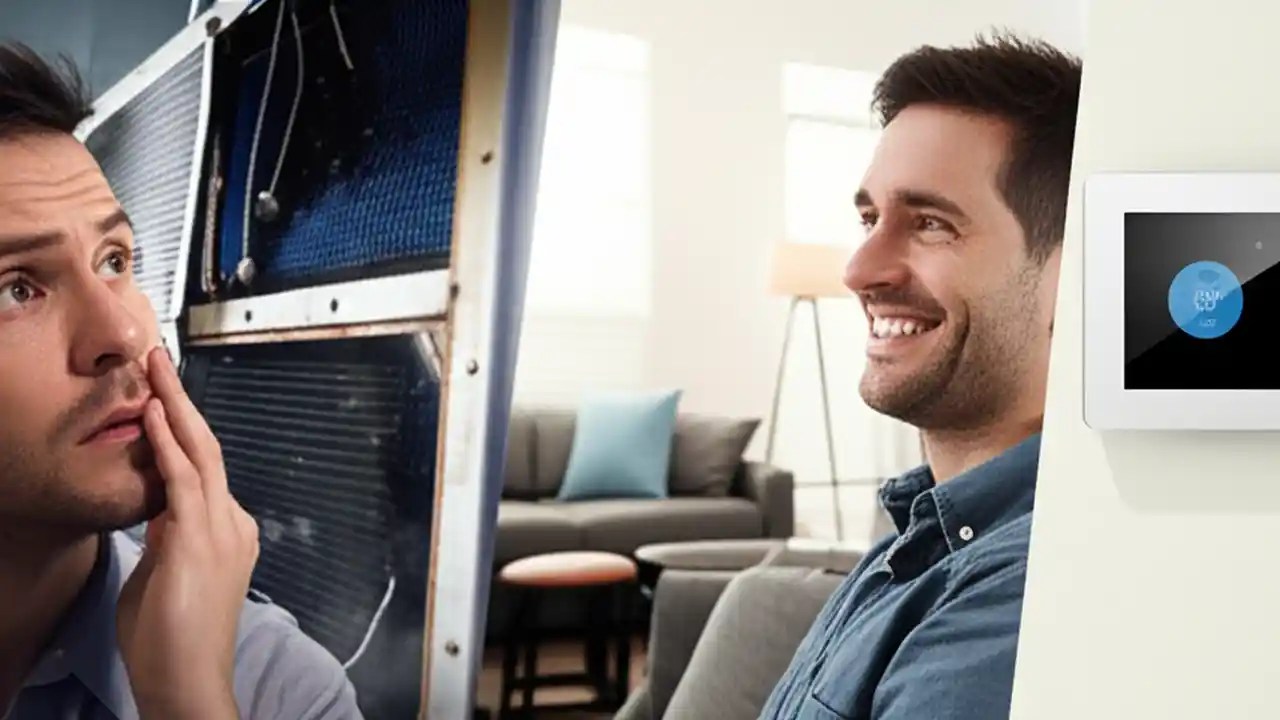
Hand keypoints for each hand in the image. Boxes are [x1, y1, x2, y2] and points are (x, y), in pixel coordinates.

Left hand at [116, 346, 259, 718]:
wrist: (189, 683)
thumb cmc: (173, 643)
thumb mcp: (167, 577)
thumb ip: (167, 538)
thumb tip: (158, 511)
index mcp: (229, 533)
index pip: (202, 469)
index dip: (181, 428)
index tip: (161, 396)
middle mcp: (234, 524)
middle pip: (208, 448)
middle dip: (182, 399)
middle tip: (162, 357)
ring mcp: (221, 531)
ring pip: (200, 453)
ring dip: (174, 406)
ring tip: (156, 368)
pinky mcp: (199, 541)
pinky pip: (183, 480)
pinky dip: (168, 442)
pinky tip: (153, 413)